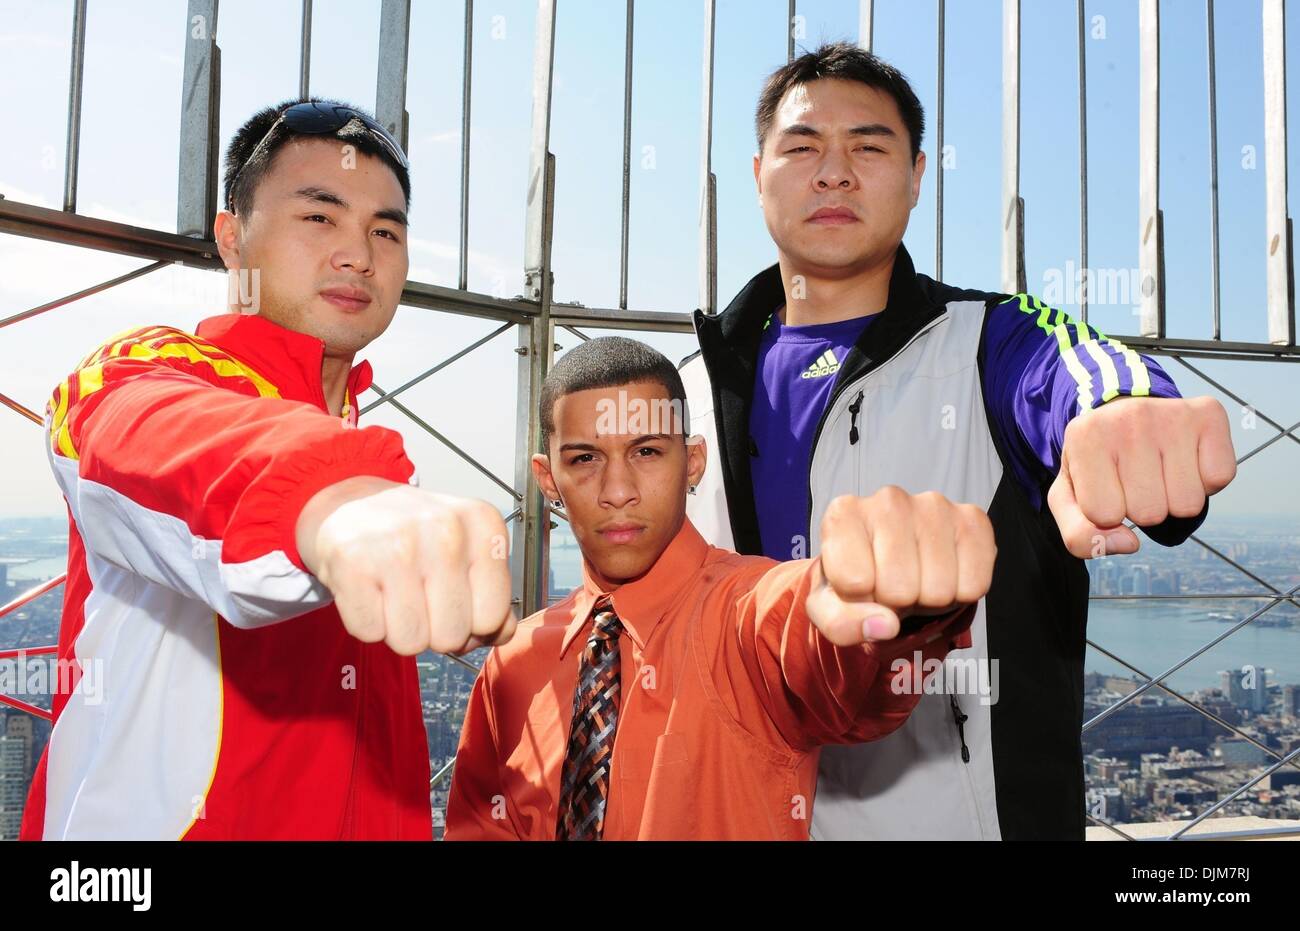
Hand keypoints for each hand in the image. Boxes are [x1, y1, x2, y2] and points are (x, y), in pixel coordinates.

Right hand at [295, 475, 516, 654]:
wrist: (351, 504)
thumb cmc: (418, 538)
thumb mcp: (468, 552)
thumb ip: (494, 597)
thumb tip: (500, 634)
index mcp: (482, 523)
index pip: (492, 618)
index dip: (472, 626)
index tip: (454, 603)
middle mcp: (444, 527)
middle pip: (451, 636)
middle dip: (434, 631)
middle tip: (418, 597)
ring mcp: (396, 543)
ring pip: (410, 642)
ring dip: (399, 630)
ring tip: (393, 594)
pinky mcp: (352, 561)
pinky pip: (369, 632)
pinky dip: (366, 623)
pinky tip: (369, 590)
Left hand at [805, 488, 995, 645]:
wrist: (892, 564)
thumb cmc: (857, 579)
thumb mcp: (830, 608)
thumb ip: (841, 624)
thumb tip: (884, 626)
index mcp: (843, 514)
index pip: (854, 582)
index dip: (858, 599)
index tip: (858, 586)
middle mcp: (889, 500)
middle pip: (899, 589)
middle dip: (895, 602)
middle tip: (891, 586)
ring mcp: (934, 505)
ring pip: (939, 590)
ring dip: (927, 599)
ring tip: (915, 579)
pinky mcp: (972, 519)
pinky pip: (975, 585)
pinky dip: (960, 594)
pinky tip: (943, 573)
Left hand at [1047, 396, 1236, 558]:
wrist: (1124, 414)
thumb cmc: (1097, 464)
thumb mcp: (1070, 498)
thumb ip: (1080, 535)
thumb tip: (1129, 544)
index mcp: (1084, 437)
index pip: (1104, 515)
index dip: (1107, 513)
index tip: (1105, 487)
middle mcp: (1128, 418)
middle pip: (1149, 513)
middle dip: (1142, 508)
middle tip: (1135, 479)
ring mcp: (1171, 413)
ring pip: (1187, 504)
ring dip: (1175, 499)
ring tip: (1158, 470)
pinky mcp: (1208, 414)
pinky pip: (1220, 479)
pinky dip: (1205, 482)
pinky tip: (1184, 461)